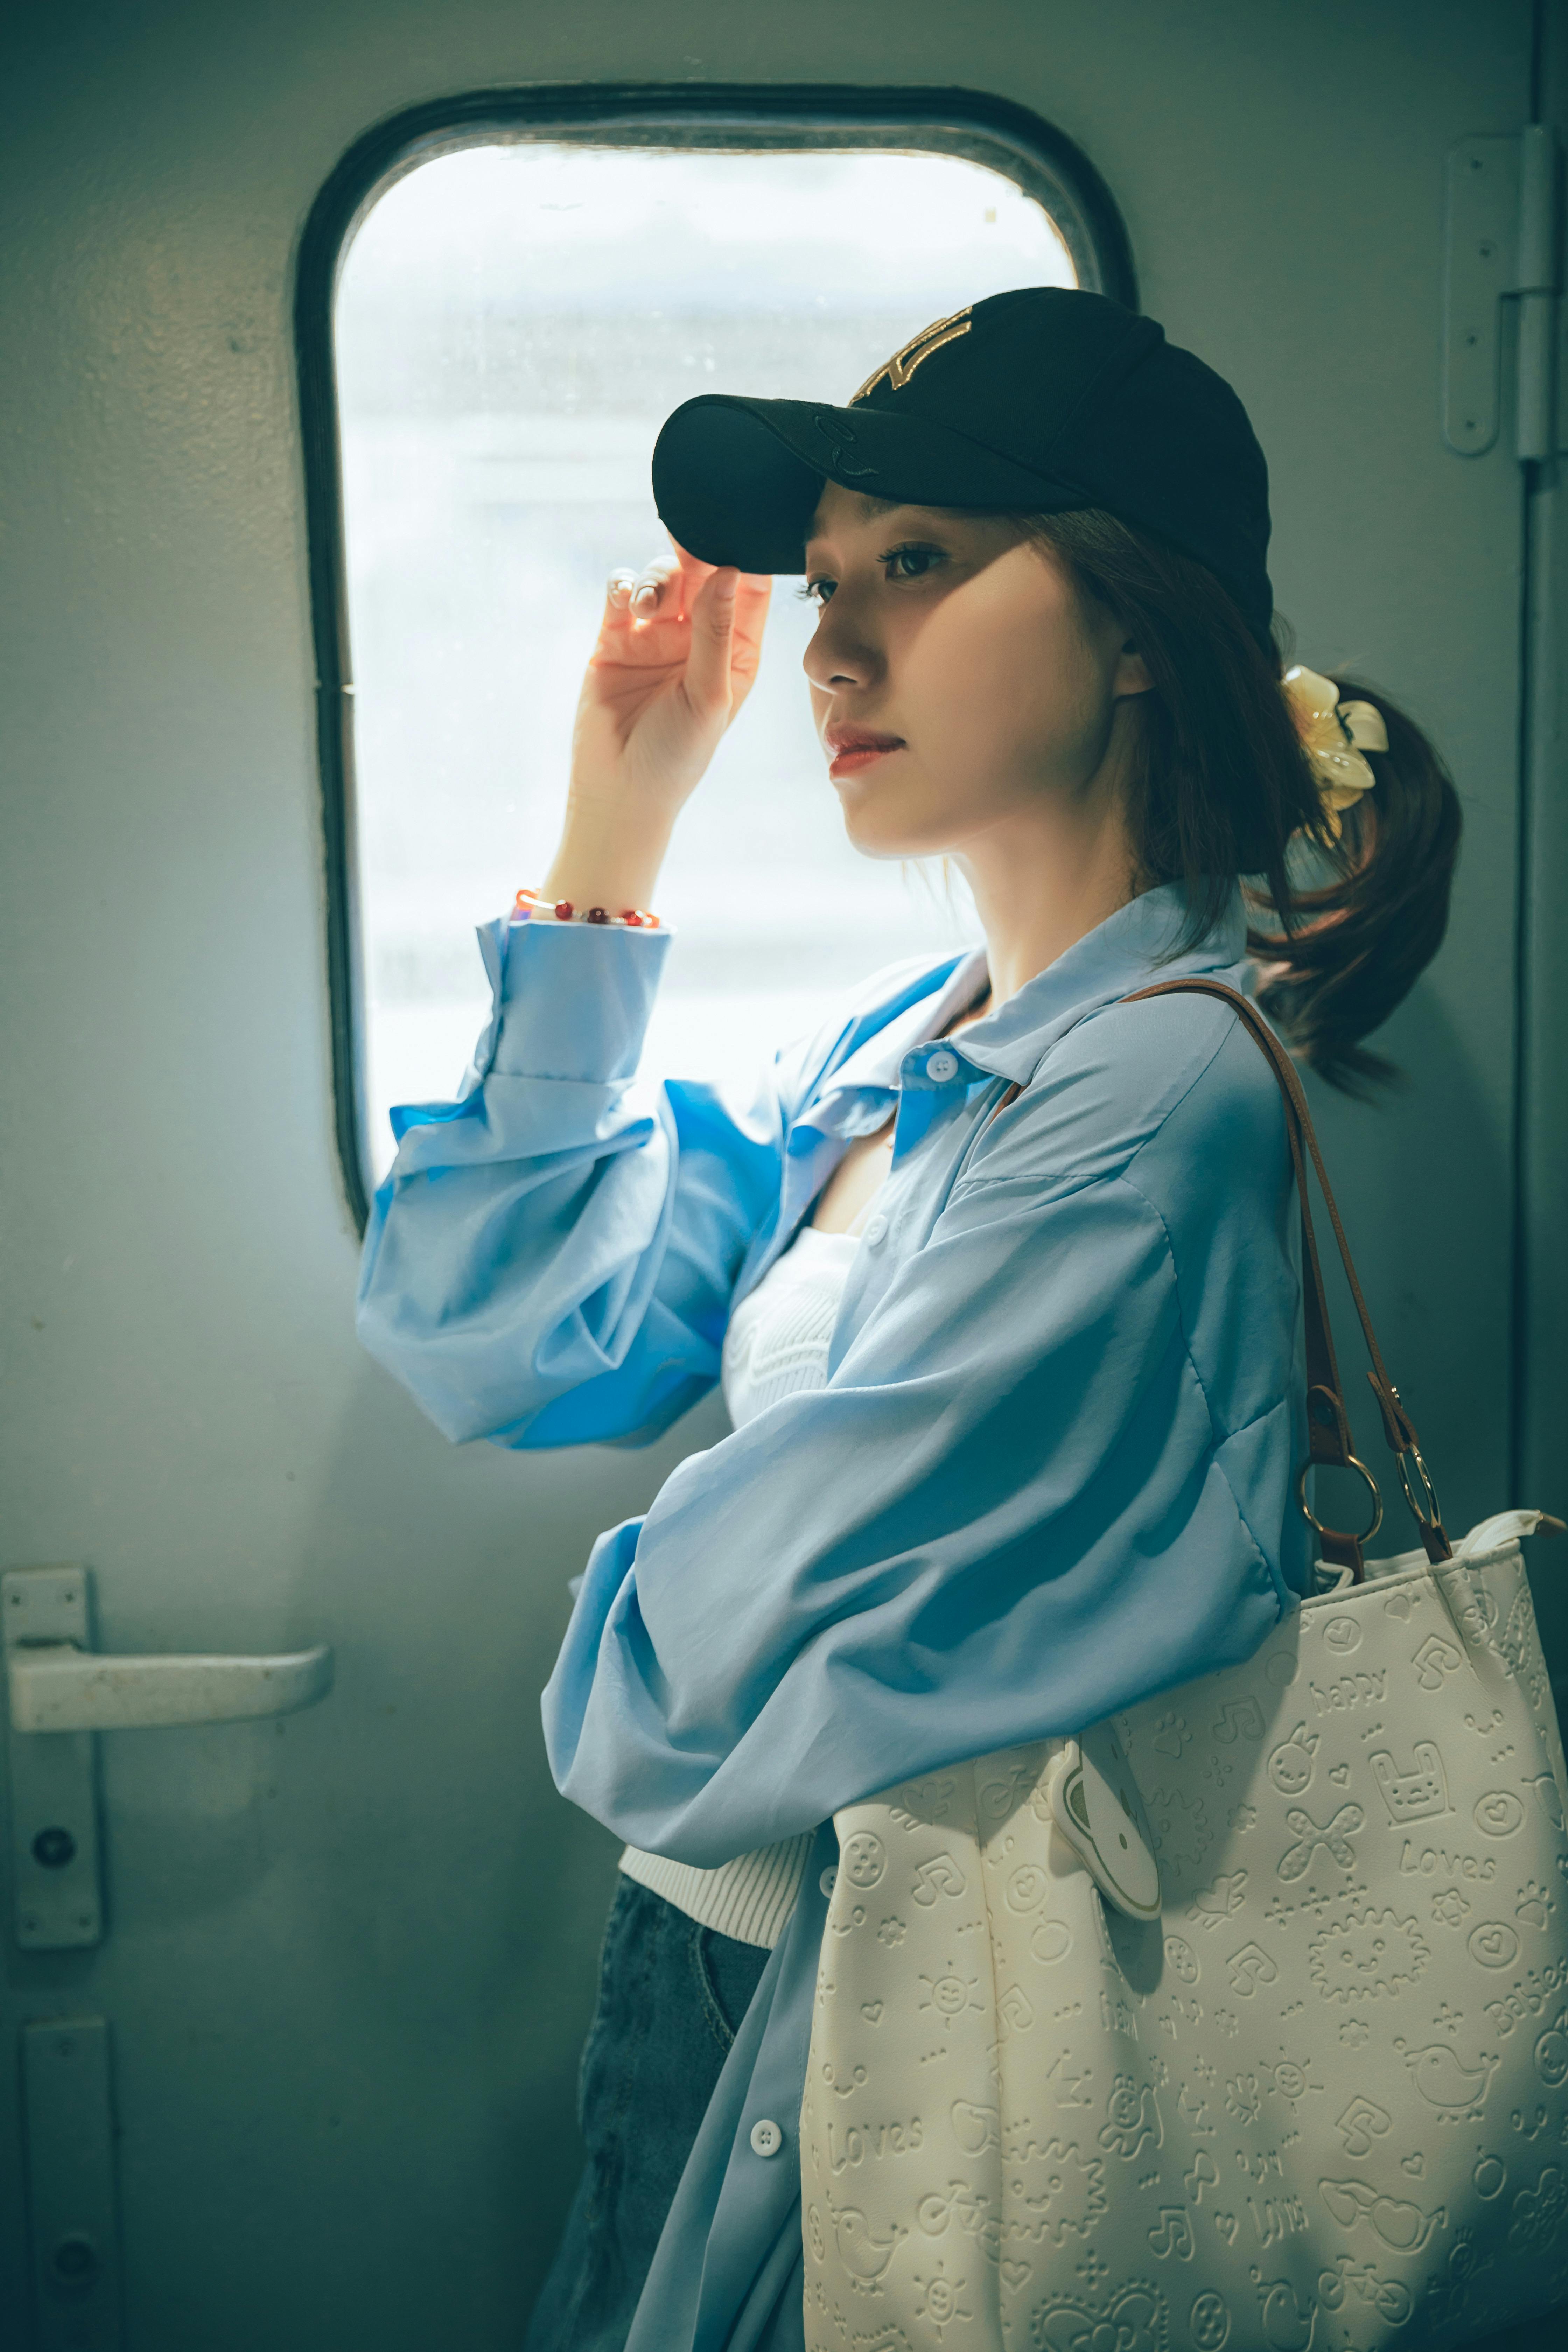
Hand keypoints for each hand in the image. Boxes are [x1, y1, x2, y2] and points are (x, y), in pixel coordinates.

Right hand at [544, 550, 771, 912]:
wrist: (619, 790)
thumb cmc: (677, 756)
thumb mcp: (708, 695)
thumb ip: (716, 632)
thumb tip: (729, 571)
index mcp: (736, 651)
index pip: (749, 591)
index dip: (745, 558)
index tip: (737, 530)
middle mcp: (698, 638)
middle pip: (703, 573)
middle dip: (696, 551)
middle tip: (687, 535)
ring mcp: (655, 636)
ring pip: (662, 578)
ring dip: (657, 579)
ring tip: (648, 608)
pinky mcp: (616, 638)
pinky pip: (621, 593)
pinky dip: (623, 586)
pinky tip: (625, 601)